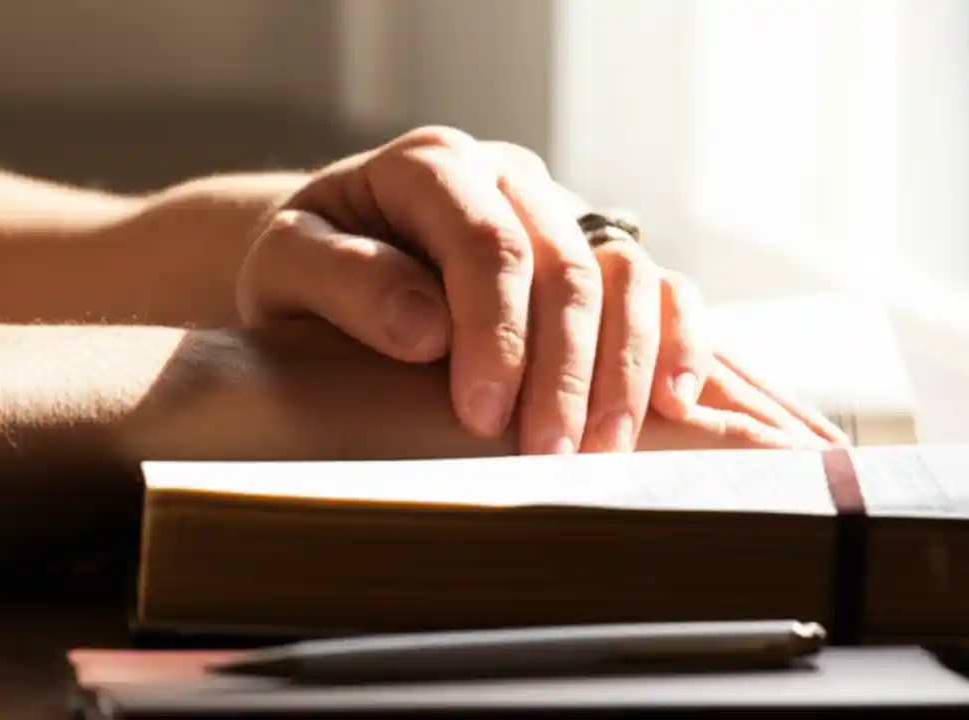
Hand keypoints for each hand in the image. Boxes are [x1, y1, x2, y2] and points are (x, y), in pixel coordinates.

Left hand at [235, 126, 718, 453]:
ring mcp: (563, 215)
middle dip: (563, 369)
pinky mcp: (599, 256)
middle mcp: (510, 180)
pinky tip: (676, 402)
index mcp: (433, 165)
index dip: (495, 332)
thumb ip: (343, 279)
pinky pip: (664, 287)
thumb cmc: (309, 269)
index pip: (487, 243)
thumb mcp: (287, 265)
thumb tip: (426, 332)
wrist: (337, 259)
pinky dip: (681, 339)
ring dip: (625, 368)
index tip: (481, 418)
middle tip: (547, 458)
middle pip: (566, 266)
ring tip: (604, 453)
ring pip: (626, 276)